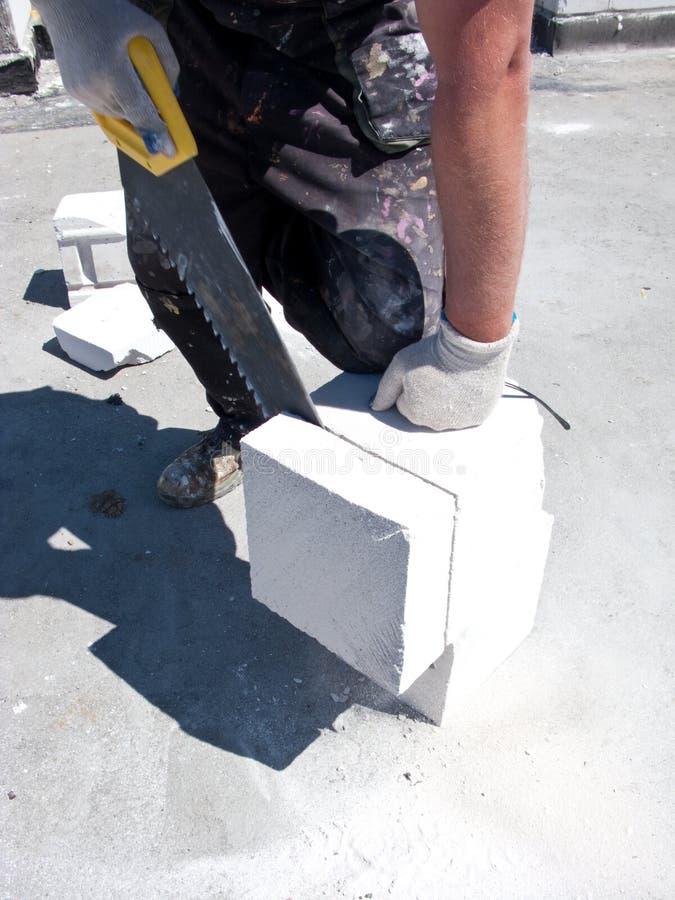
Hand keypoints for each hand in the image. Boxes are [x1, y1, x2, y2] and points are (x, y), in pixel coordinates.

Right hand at [35, 0, 179, 154]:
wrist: (65, 4)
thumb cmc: (108, 11)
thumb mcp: (147, 28)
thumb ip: (167, 60)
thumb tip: (174, 92)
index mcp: (112, 70)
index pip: (140, 111)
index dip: (157, 132)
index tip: (169, 150)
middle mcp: (94, 85)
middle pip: (130, 115)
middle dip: (146, 113)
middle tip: (157, 102)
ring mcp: (80, 90)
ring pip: (116, 113)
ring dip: (129, 105)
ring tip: (128, 78)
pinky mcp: (73, 90)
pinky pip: (102, 105)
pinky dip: (113, 98)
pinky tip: (112, 75)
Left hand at [371, 315, 518, 429]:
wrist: (472, 346)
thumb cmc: (433, 354)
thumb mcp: (400, 365)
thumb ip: (385, 389)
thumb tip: (375, 407)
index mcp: (414, 413)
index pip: (405, 403)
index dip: (411, 386)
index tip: (422, 372)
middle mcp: (436, 424)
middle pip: (425, 410)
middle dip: (428, 396)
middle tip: (439, 374)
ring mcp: (459, 422)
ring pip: (446, 413)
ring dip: (448, 400)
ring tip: (454, 377)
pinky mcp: (478, 416)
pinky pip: (467, 412)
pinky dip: (466, 402)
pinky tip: (468, 384)